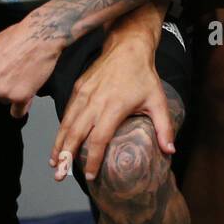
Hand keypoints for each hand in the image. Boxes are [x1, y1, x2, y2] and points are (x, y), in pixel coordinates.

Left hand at [0, 13, 65, 116]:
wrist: (40, 35)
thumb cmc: (14, 37)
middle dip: (0, 90)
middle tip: (12, 74)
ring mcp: (3, 92)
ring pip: (5, 103)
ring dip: (13, 95)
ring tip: (22, 76)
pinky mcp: (20, 97)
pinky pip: (17, 113)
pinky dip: (23, 106)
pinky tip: (28, 91)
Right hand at [51, 37, 175, 182]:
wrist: (126, 47)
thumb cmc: (143, 76)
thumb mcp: (158, 101)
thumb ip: (164, 127)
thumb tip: (170, 151)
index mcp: (113, 107)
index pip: (99, 139)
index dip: (92, 159)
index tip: (90, 176)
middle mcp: (94, 102)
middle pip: (75, 135)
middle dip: (65, 157)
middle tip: (59, 176)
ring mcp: (82, 95)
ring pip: (66, 125)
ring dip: (58, 146)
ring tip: (53, 163)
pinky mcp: (76, 89)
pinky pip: (66, 114)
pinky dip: (60, 130)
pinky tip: (58, 143)